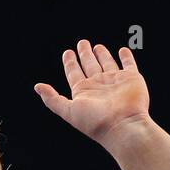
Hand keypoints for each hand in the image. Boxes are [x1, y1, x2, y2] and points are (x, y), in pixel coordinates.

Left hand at [34, 39, 149, 147]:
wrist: (122, 126)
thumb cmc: (95, 121)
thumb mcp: (68, 110)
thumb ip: (53, 99)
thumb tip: (37, 87)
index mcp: (84, 92)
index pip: (74, 73)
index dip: (70, 63)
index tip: (67, 53)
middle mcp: (99, 86)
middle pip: (89, 65)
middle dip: (85, 54)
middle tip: (82, 43)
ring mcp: (116, 81)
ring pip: (107, 63)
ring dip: (102, 55)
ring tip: (97, 46)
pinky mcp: (132, 78)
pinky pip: (129, 64)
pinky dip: (126, 57)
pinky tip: (122, 51)